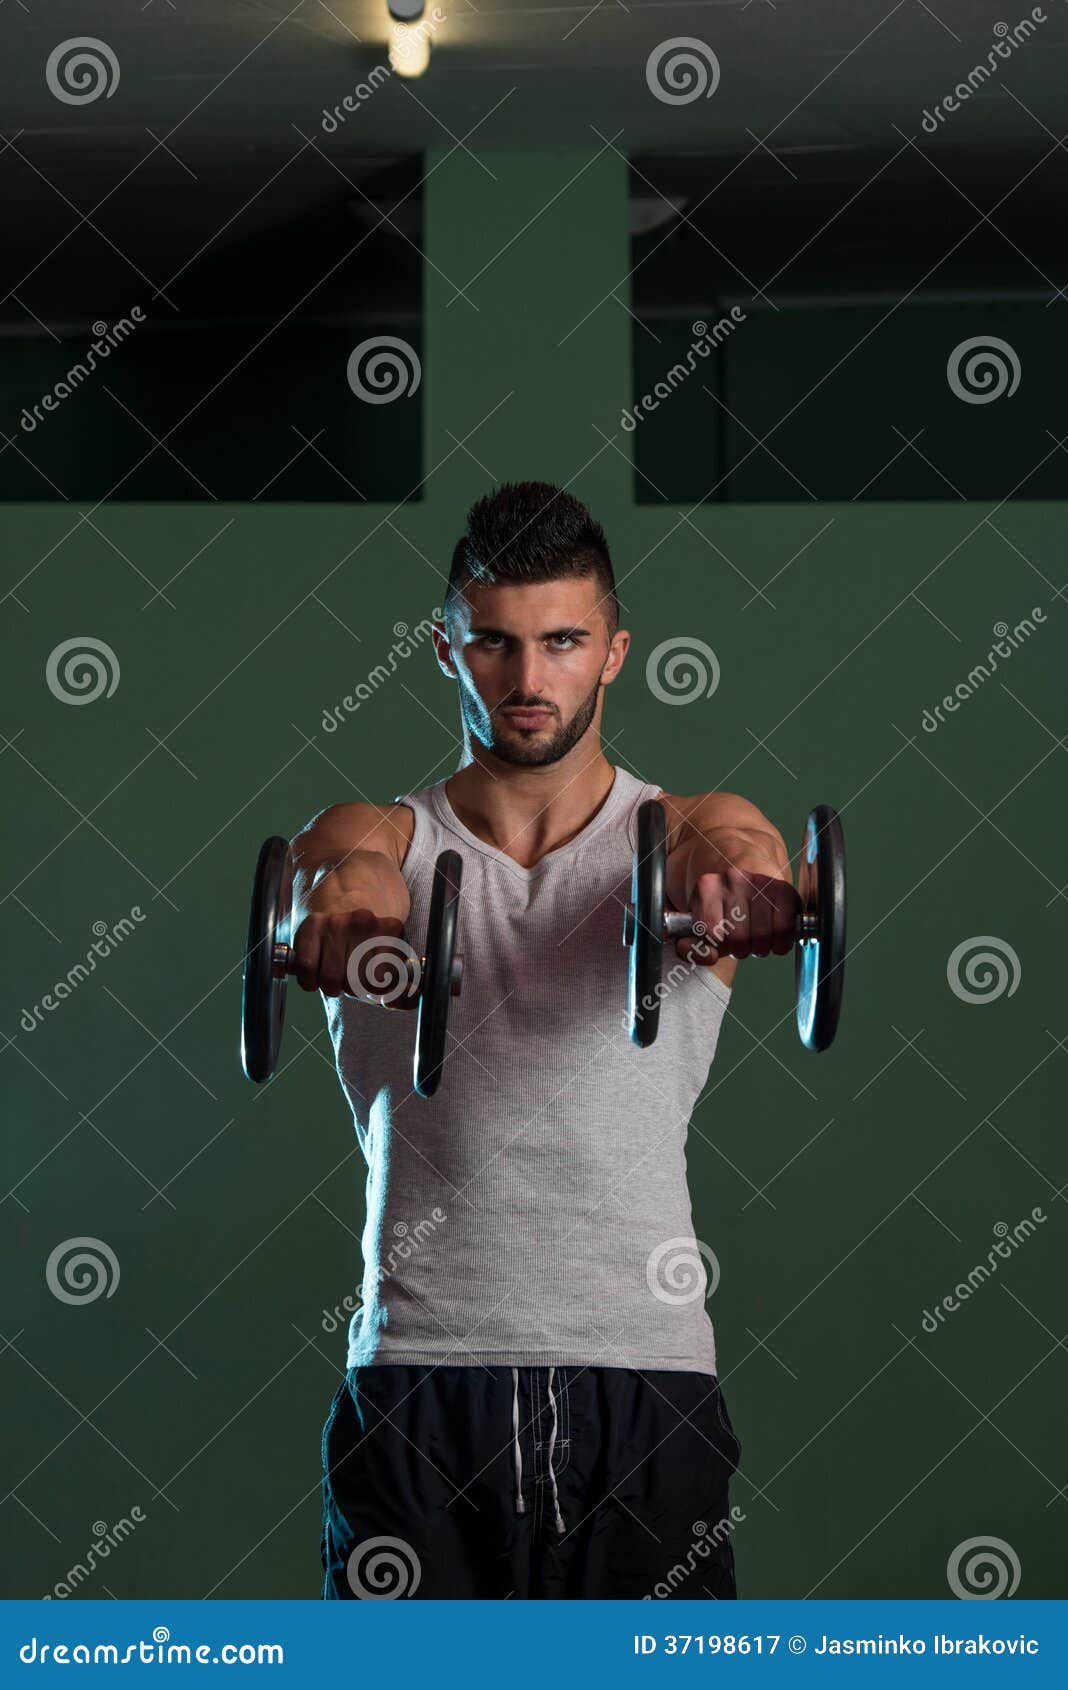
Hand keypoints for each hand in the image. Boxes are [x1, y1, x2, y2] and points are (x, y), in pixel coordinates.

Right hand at [292, 909, 418, 1006]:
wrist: (345, 908)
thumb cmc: (367, 951)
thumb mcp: (390, 971)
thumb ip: (403, 995)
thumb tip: (411, 996)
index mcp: (391, 929)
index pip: (380, 982)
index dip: (371, 989)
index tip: (369, 981)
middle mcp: (365, 920)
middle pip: (354, 982)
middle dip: (349, 987)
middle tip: (349, 976)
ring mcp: (338, 921)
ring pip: (330, 979)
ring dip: (329, 985)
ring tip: (334, 972)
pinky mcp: (313, 924)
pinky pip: (307, 968)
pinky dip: (309, 980)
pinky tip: (317, 970)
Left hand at [677, 868, 799, 963]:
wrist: (745, 867)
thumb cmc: (721, 905)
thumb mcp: (698, 921)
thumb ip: (692, 946)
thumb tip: (709, 956)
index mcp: (706, 886)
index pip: (710, 933)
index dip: (717, 946)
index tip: (721, 941)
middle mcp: (734, 878)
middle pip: (738, 938)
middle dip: (740, 949)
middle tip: (740, 942)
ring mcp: (760, 881)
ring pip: (762, 937)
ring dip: (760, 948)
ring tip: (756, 939)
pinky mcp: (784, 889)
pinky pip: (784, 930)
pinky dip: (780, 943)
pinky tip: (774, 937)